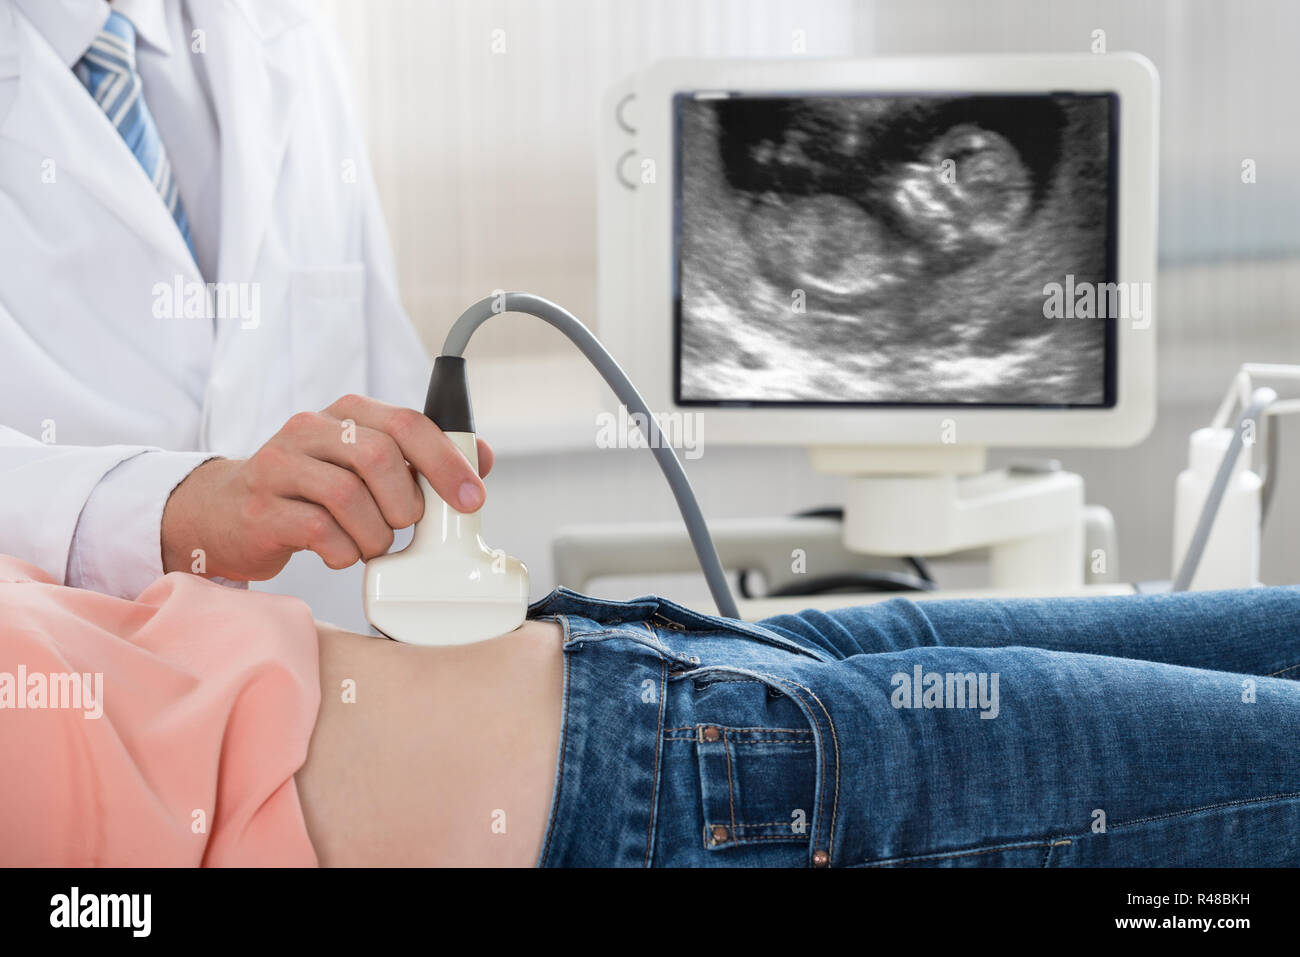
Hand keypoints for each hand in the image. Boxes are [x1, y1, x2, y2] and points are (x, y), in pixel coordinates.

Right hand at [161, 394, 494, 579]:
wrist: (227, 514)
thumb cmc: (313, 491)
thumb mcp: (366, 465)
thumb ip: (422, 460)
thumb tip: (481, 458)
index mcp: (347, 413)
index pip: (408, 423)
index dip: (446, 463)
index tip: (471, 500)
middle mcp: (310, 429)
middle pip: (379, 457)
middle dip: (405, 504)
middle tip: (403, 526)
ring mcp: (280, 466)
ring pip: (349, 496)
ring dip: (375, 534)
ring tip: (372, 545)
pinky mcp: (261, 509)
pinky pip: (319, 531)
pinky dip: (344, 551)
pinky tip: (342, 553)